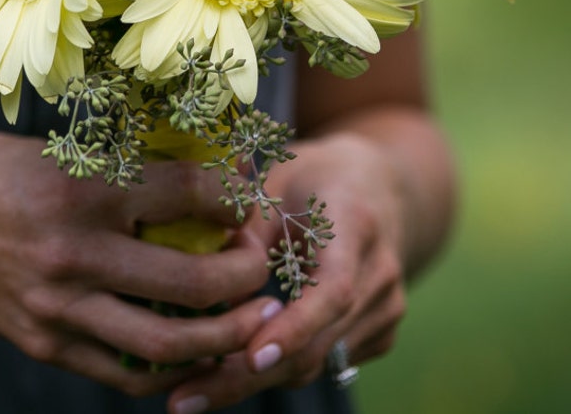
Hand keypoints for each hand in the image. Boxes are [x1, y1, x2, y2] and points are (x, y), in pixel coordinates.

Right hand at [0, 129, 280, 396]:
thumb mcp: (49, 148)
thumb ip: (117, 166)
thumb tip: (194, 168)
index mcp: (80, 191)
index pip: (188, 196)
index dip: (235, 196)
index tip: (250, 196)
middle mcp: (74, 255)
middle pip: (193, 282)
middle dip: (248, 274)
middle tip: (266, 262)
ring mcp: (59, 309)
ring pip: (168, 344)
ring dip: (226, 336)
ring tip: (257, 319)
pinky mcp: (45, 344)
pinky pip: (124, 372)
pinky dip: (171, 371)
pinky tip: (198, 352)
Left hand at [164, 132, 410, 411]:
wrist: (380, 187)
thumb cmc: (313, 179)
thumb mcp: (276, 181)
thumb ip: (245, 225)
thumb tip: (208, 282)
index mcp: (356, 223)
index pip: (333, 288)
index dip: (294, 327)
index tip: (250, 356)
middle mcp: (380, 271)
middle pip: (318, 342)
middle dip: (247, 376)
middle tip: (183, 398)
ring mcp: (387, 307)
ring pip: (316, 363)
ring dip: (252, 381)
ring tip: (188, 390)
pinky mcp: (381, 333)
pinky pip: (324, 364)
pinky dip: (278, 371)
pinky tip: (228, 369)